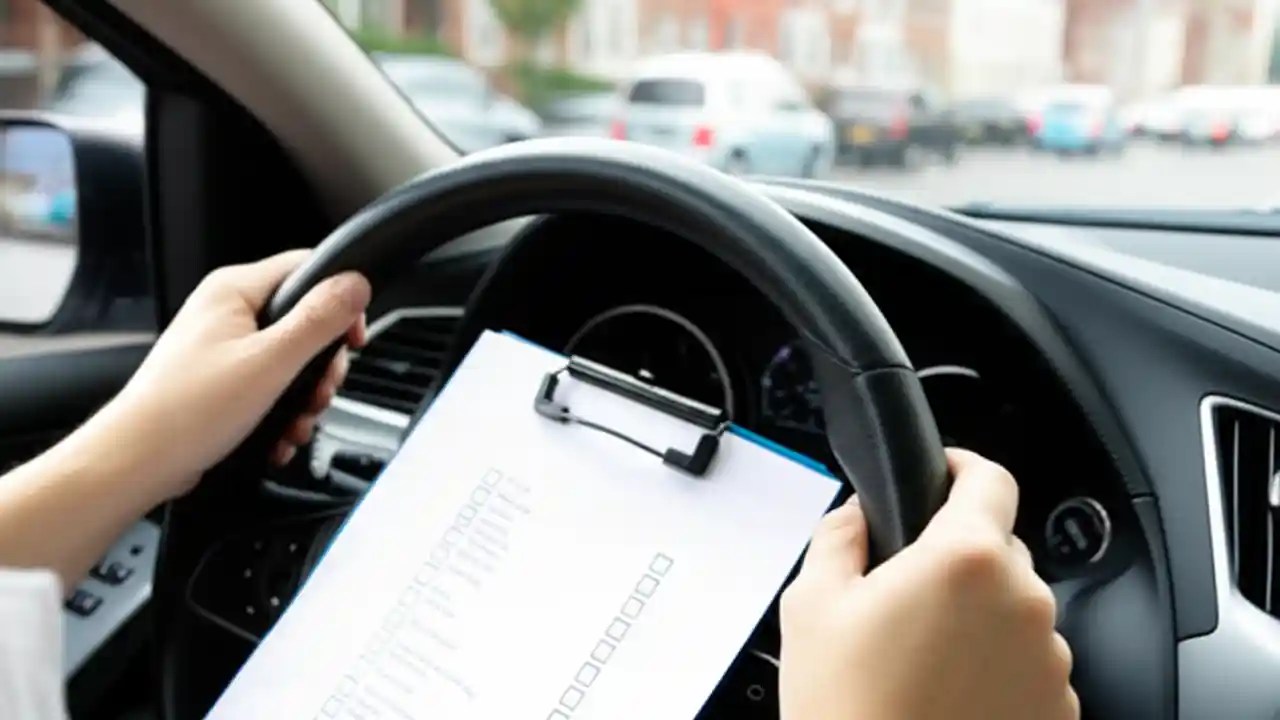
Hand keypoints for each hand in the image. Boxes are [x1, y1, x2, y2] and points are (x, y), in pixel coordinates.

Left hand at [98, 250, 370, 498]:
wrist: (139, 462)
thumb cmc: (187, 411)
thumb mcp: (271, 361)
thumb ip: (318, 320)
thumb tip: (355, 284)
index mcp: (233, 290)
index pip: (307, 270)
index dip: (340, 303)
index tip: (353, 339)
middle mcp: (226, 312)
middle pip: (304, 322)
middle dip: (322, 366)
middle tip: (321, 392)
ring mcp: (222, 347)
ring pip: (290, 360)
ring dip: (303, 397)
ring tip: (297, 422)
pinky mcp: (221, 380)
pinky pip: (269, 387)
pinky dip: (281, 413)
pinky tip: (279, 435)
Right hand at [779, 449, 1077, 719]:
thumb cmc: (848, 712)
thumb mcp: (812, 607)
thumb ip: (838, 538)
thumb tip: (856, 517)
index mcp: (964, 560)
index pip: (989, 479)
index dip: (961, 465)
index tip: (945, 471)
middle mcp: (1022, 602)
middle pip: (998, 548)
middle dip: (956, 558)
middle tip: (903, 597)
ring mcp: (1049, 660)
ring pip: (1015, 608)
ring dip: (978, 616)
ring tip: (920, 660)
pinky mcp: (1058, 707)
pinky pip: (1029, 662)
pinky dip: (997, 665)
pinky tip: (947, 693)